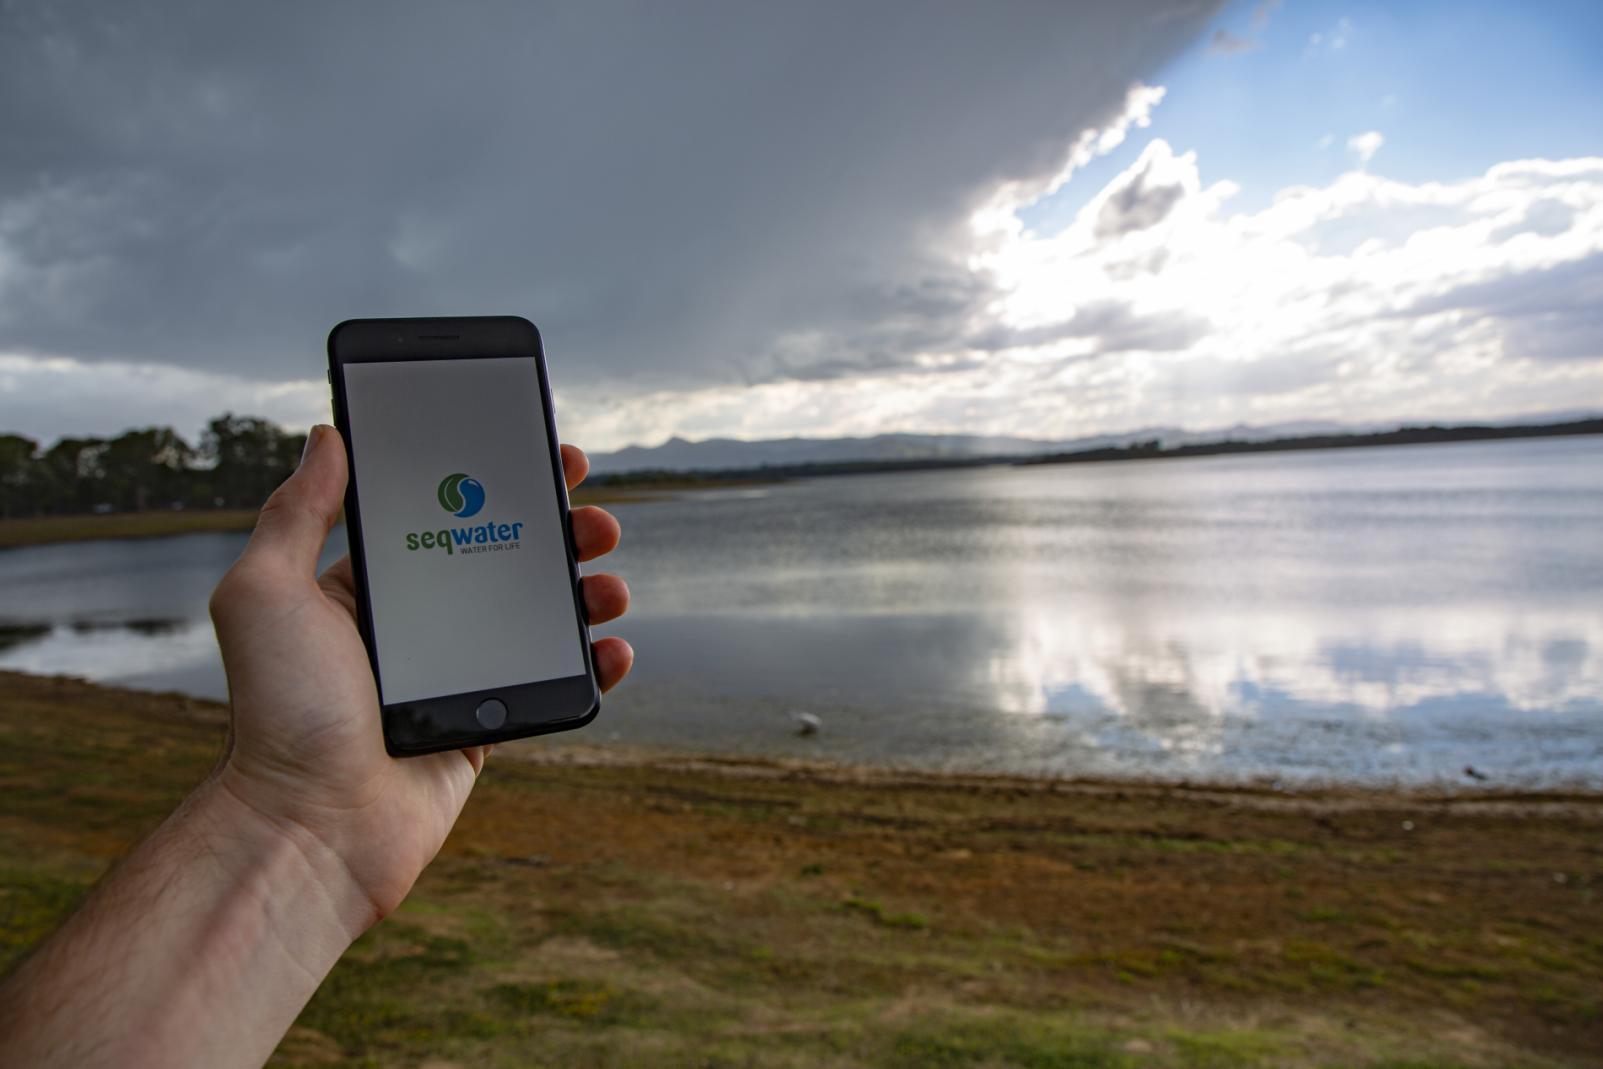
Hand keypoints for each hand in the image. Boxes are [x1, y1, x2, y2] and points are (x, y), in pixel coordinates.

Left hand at [207, 425, 631, 925]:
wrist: (313, 825)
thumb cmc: (279, 710)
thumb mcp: (266, 593)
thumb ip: (296, 513)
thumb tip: (327, 436)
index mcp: (368, 589)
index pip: (444, 517)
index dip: (496, 481)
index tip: (539, 454)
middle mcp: (417, 626)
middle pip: (505, 560)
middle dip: (559, 531)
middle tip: (594, 519)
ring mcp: (457, 675)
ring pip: (538, 618)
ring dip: (586, 591)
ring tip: (609, 583)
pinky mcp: (486, 724)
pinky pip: (551, 685)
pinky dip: (592, 666)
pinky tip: (611, 647)